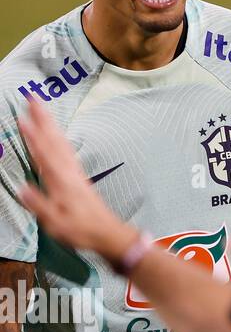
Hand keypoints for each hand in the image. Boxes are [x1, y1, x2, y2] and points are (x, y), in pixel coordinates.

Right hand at [16, 99, 135, 262]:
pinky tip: (54, 133)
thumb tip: (22, 189)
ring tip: (40, 107)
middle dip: (42, 118)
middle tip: (32, 98)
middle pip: (53, 140)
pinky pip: (65, 150)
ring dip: (49, 124)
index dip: (32, 137)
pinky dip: (57, 138)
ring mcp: (74, 172)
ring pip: (60, 142)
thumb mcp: (56, 223)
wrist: (107, 233)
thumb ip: (39, 205)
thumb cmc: (81, 230)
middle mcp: (68, 172)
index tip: (23, 118)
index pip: (44, 154)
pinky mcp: (77, 176)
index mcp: (61, 181)